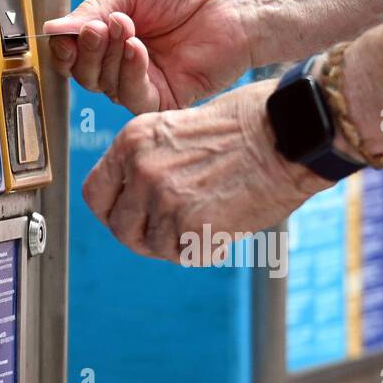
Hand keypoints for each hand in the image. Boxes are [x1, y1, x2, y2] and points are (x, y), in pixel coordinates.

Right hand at [43, 0, 251, 113]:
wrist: (232, 3)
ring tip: (124, 27)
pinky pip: (132, 97)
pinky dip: (129, 71)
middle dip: (85, 50)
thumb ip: (92, 10)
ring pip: (103, 86)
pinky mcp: (164, 100)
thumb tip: (53, 29)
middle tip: (97, 28)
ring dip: (108, 56)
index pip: (72, 53)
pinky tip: (137, 48)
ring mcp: (142, 83)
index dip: (63, 47)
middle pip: (82, 73)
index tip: (64, 34)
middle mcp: (121, 63)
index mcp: (110, 37)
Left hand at [81, 81, 328, 261]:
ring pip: (154, 246)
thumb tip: (133, 202)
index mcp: (131, 142)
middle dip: (143, 236)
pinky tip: (223, 229)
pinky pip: (185, 256)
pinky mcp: (193, 227)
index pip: (95, 194)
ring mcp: (165, 201)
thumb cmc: (243, 126)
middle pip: (120, 228)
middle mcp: (140, 171)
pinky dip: (202, 250)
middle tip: (170, 233)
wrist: (287, 133)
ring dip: (175, 244)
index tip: (129, 218)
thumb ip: (147, 163)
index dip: (111, 212)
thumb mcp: (175, 129)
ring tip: (205, 223)